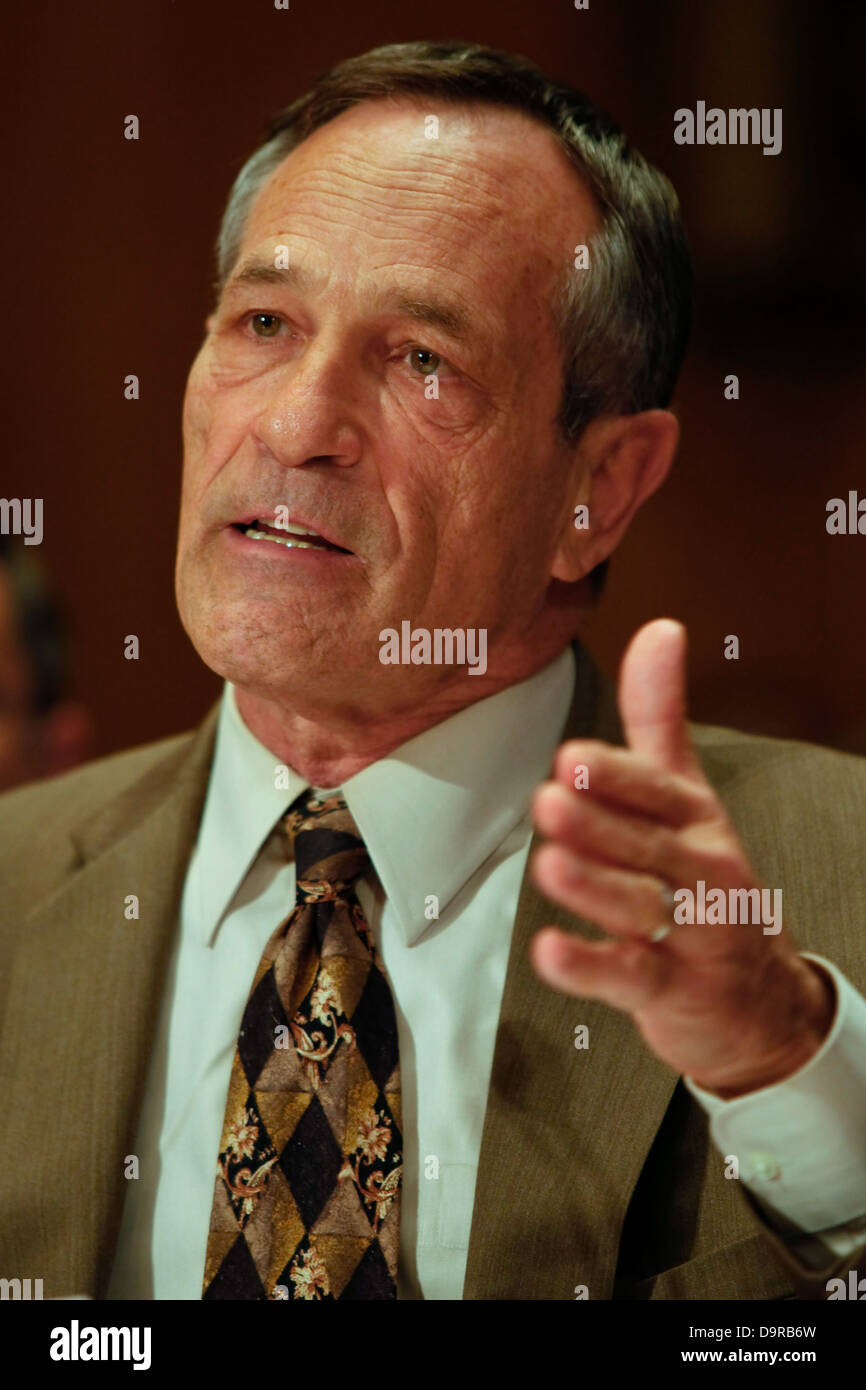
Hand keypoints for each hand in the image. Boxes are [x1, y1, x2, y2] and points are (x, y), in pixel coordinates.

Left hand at [529, 618, 835, 1097]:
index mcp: (695, 820)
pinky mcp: (670, 991)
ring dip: (595, 889)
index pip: (658, 792)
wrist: (758, 997)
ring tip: (550, 865)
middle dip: (601, 825)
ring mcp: (690, 934)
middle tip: (552, 799)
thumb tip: (658, 628)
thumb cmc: (707, 882)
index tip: (572, 758)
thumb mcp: (688, 796)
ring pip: (641, 908)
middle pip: (648, 847)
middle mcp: (699, 873)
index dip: (617, 777)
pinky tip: (550, 950)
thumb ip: (660, 717)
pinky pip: (630, 978)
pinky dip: (589, 968)